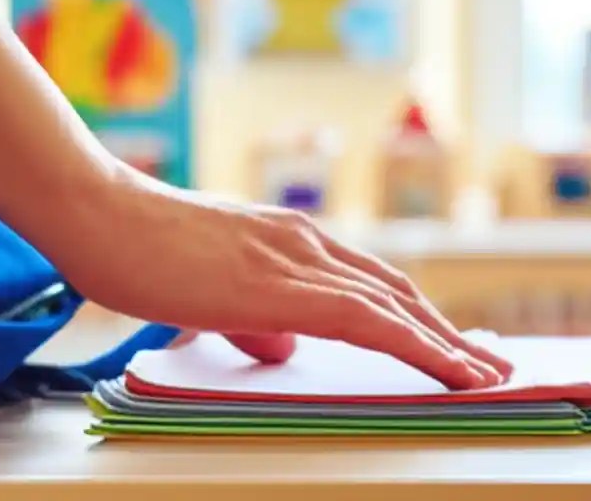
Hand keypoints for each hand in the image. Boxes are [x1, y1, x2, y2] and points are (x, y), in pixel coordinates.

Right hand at [43, 169, 512, 389]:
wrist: (99, 212)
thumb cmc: (140, 249)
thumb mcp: (211, 287)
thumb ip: (256, 315)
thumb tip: (282, 346)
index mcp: (294, 242)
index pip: (375, 282)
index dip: (420, 316)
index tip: (454, 344)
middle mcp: (309, 243)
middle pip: (399, 293)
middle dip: (448, 334)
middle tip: (491, 368)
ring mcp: (299, 257)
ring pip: (395, 306)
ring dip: (446, 344)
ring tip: (486, 378)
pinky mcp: (281, 282)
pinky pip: (367, 319)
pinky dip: (415, 344)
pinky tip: (444, 367)